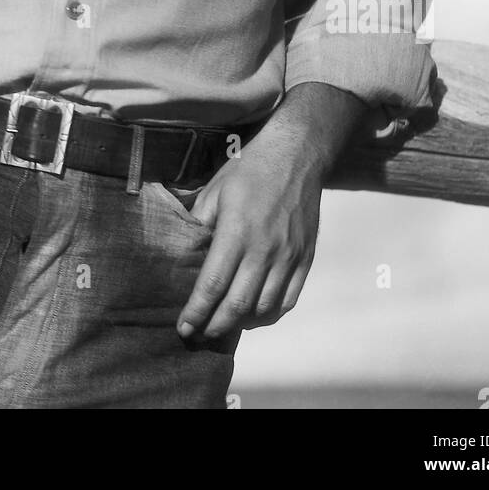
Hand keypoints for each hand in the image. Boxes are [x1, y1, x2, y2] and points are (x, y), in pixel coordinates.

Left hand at [176, 82, 366, 340]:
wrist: (297, 155)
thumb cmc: (250, 169)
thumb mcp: (215, 189)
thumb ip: (199, 222)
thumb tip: (185, 251)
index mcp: (236, 232)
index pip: (212, 285)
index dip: (196, 312)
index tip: (183, 327)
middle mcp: (264, 250)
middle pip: (237, 305)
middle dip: (214, 326)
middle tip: (199, 334)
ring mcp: (288, 257)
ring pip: (264, 308)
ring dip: (241, 324)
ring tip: (224, 323)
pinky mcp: (305, 258)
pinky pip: (288, 299)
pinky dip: (269, 314)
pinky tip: (255, 313)